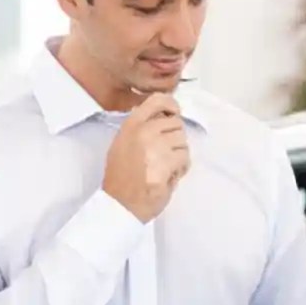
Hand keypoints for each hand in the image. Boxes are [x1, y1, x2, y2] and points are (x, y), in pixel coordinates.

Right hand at [103, 92, 189, 221]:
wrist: (121, 204)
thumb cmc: (121, 179)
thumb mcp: (121, 144)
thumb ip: (139, 129)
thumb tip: (160, 119)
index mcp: (131, 125)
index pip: (157, 100)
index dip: (171, 105)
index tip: (175, 112)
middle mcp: (144, 131)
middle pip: (176, 124)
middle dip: (175, 139)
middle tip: (166, 155)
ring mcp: (156, 146)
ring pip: (183, 141)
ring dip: (179, 154)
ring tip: (166, 167)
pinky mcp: (167, 162)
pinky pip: (185, 157)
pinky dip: (181, 167)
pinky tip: (169, 175)